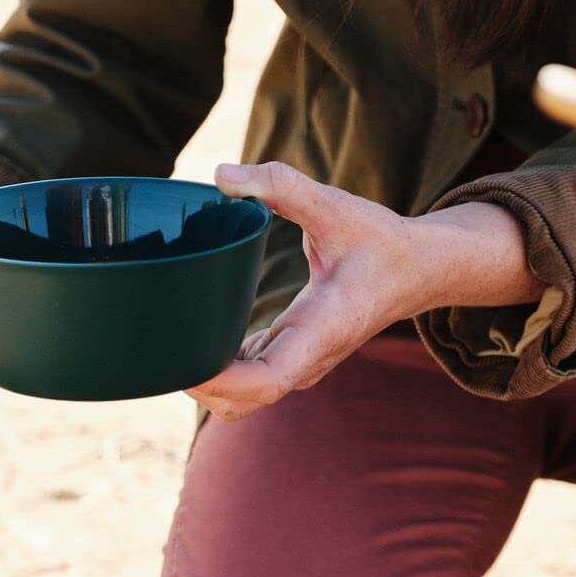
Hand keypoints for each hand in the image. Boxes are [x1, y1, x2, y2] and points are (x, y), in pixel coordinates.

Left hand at [186, 163, 542, 421]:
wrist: (417, 272)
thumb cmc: (379, 241)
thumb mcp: (335, 206)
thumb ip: (281, 186)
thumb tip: (222, 175)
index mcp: (322, 330)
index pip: (269, 380)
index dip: (224, 381)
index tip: (188, 364)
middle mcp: (309, 358)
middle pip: (244, 402)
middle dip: (200, 386)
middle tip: (158, 349)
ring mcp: (299, 364)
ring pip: (243, 401)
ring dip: (206, 384)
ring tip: (166, 347)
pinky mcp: (291, 356)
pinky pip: (248, 382)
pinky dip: (218, 373)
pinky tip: (191, 343)